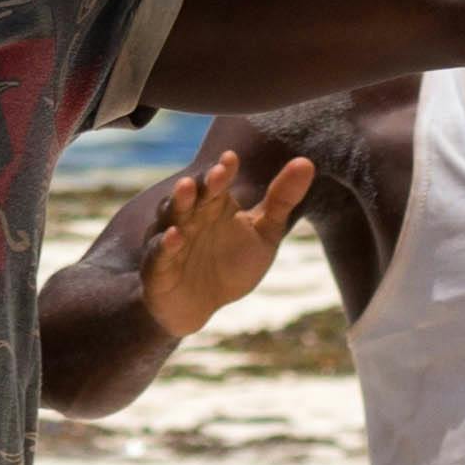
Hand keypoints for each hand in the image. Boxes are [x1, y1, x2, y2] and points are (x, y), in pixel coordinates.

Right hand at [137, 149, 312, 340]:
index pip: (218, 180)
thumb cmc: (231, 263)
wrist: (198, 305)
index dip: (224, 169)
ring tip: (186, 189)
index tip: (232, 158)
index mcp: (214, 203)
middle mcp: (190, 214)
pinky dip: (164, 243)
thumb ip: (281, 200)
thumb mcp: (263, 234)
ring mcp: (170, 237)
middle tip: (215, 173)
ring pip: (170, 214)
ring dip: (177, 201)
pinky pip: (158, 252)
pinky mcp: (157, 265)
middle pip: (193, 193)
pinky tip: (174, 237)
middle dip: (202, 182)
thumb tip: (307, 162)